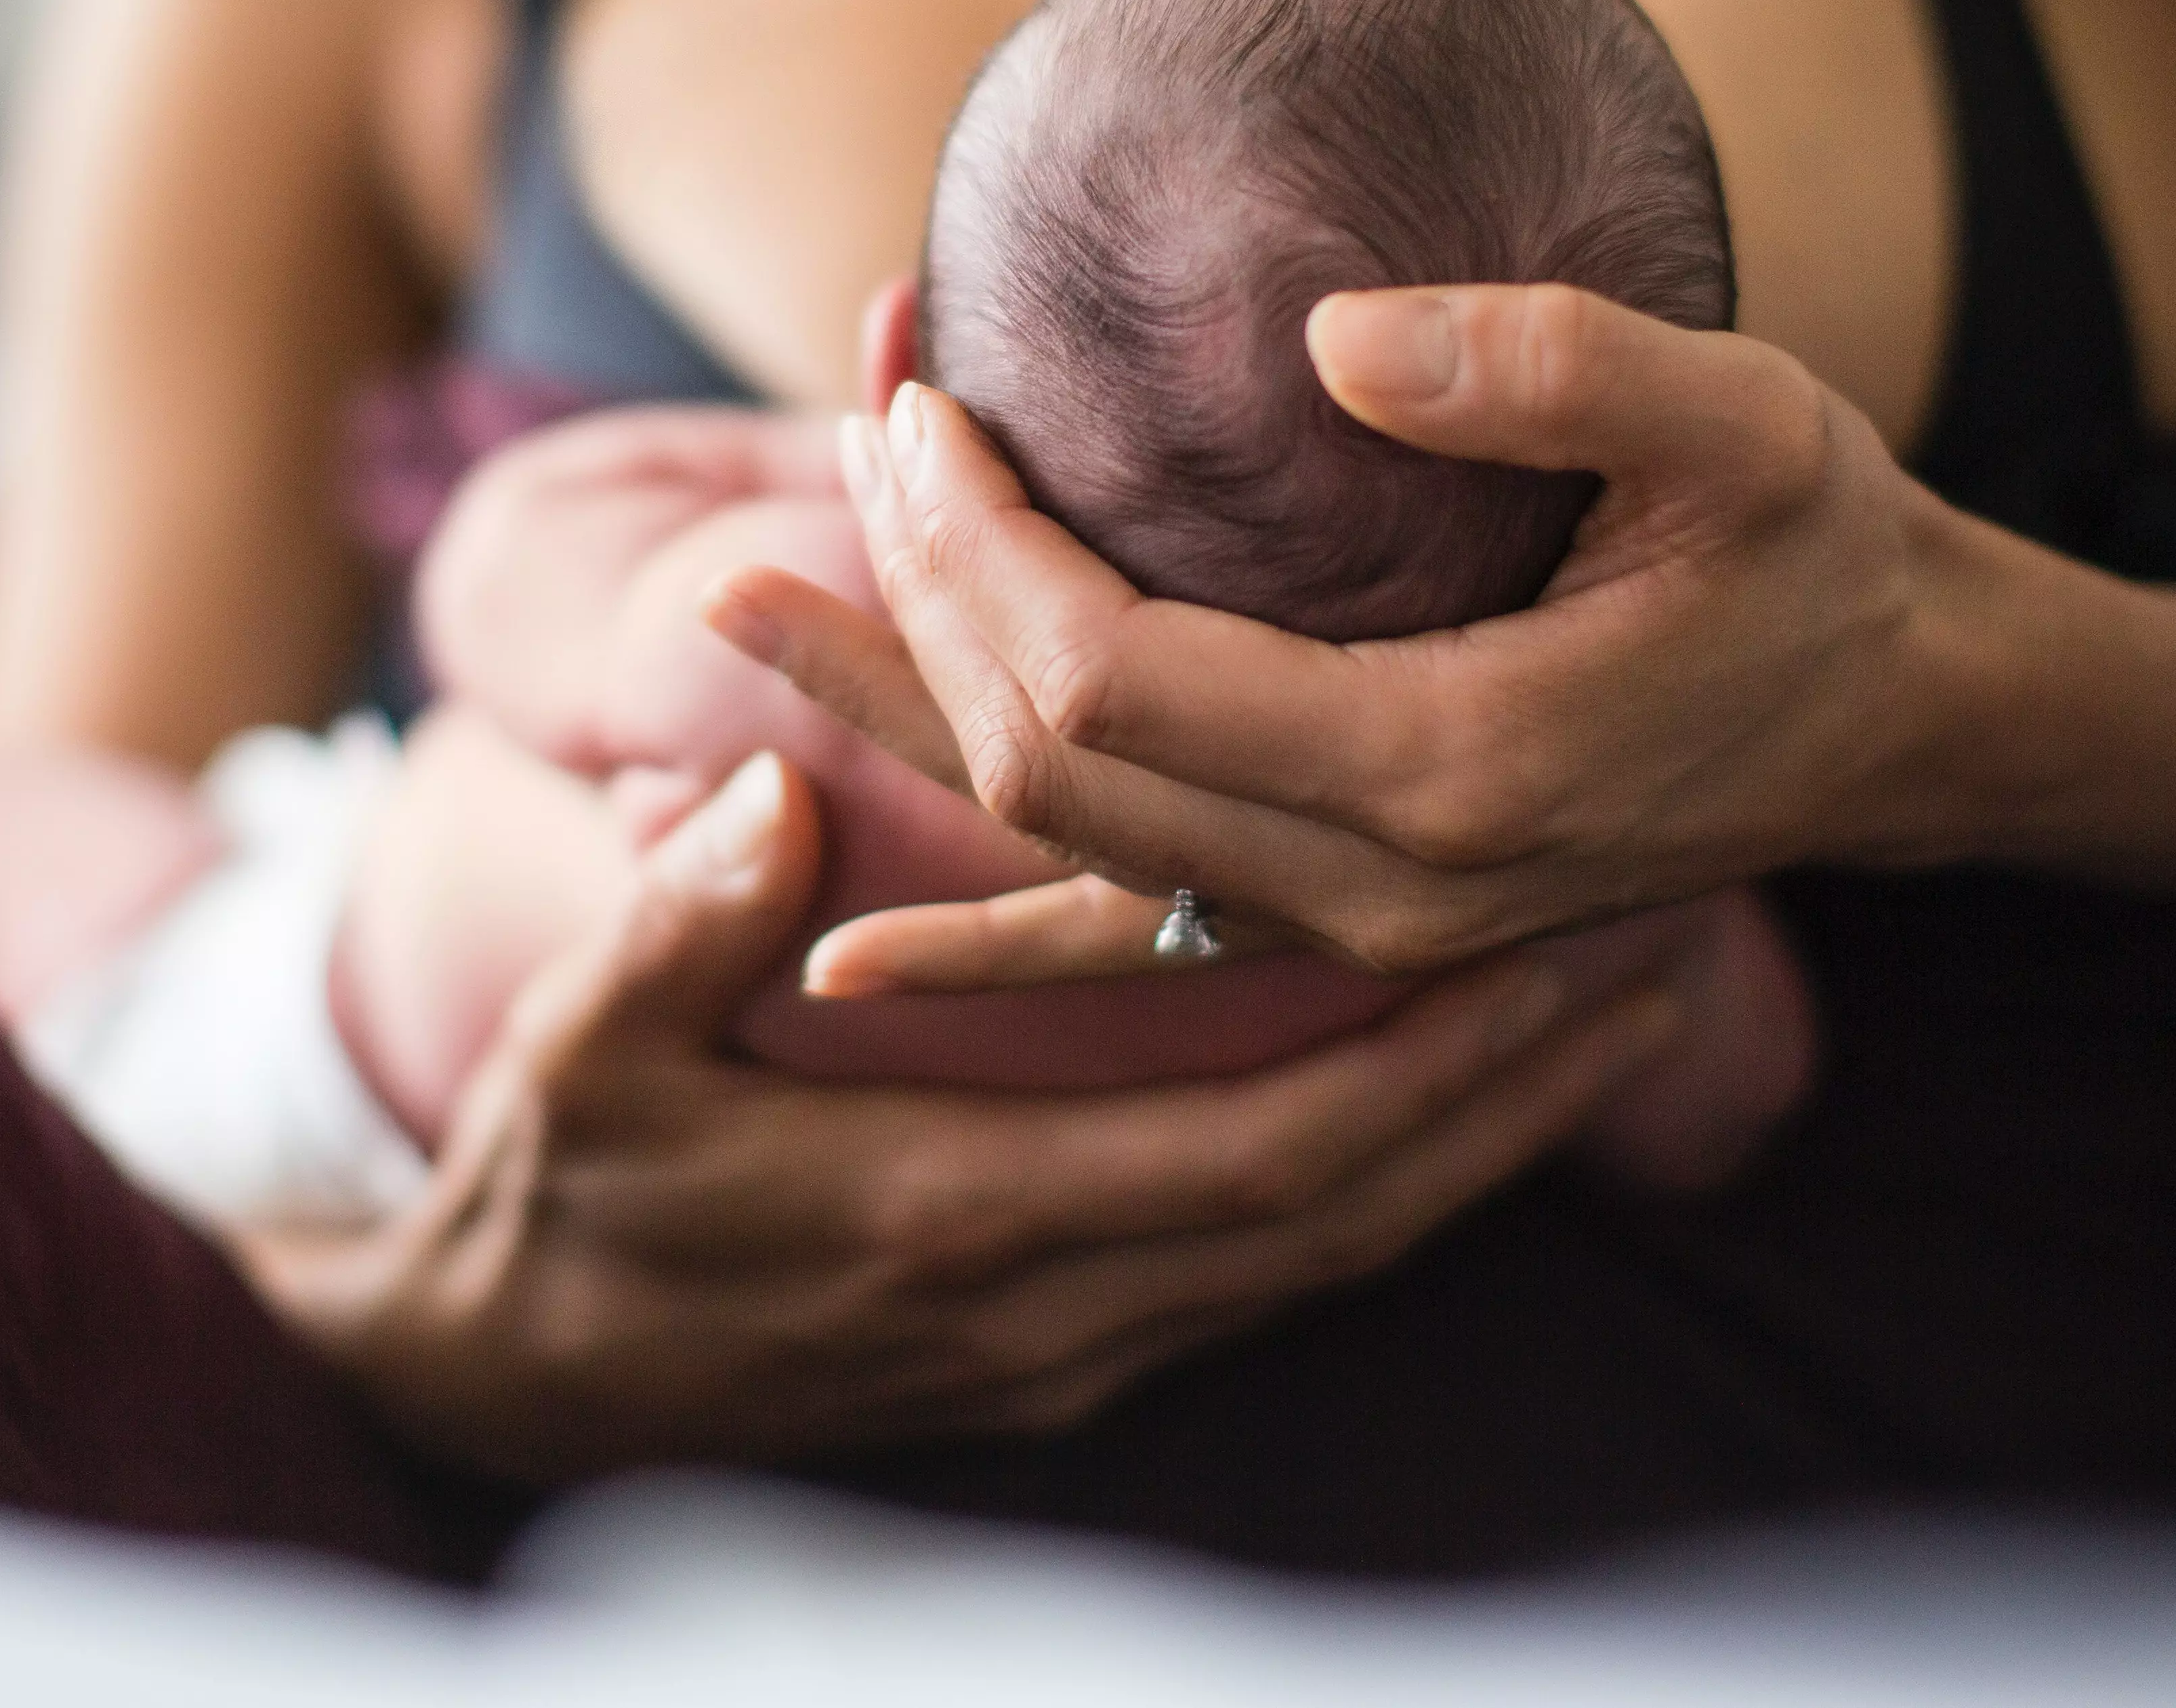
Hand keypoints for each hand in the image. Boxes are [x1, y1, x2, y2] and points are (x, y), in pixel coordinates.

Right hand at [244, 752, 1682, 1483]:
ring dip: (1479, 1135)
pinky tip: (1449, 1089)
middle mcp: (1056, 1306)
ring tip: (1610, 1004)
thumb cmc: (551, 1201)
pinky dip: (1381, 1171)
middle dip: (1522, 1090)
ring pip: (1335, 1244)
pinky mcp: (1059, 1346)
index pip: (1271, 1145)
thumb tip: (784, 790)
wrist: (511, 1385)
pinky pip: (1271, 1258)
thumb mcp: (577, 1054)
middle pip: (1359, 1202)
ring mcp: (1069, 1347)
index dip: (1441, 1056)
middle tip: (1664, 947)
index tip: (1566, 936)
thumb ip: (683, 923)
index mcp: (961, 1216)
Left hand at [713, 283, 2002, 987]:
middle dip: (919, 598)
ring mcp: (1346, 929)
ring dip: (895, 720)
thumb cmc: (1822, 555)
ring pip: (1051, 850)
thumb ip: (1551, 370)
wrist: (1899, 722)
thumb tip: (1329, 335)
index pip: (1115, 679)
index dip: (985, 549)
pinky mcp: (1338, 921)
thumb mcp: (1744, 423)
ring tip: (737, 608)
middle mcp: (1372, 885)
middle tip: (856, 435)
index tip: (924, 403)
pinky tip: (843, 959)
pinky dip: (976, 945)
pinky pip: (1118, 947)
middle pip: (1046, 763)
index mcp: (1446, 769)